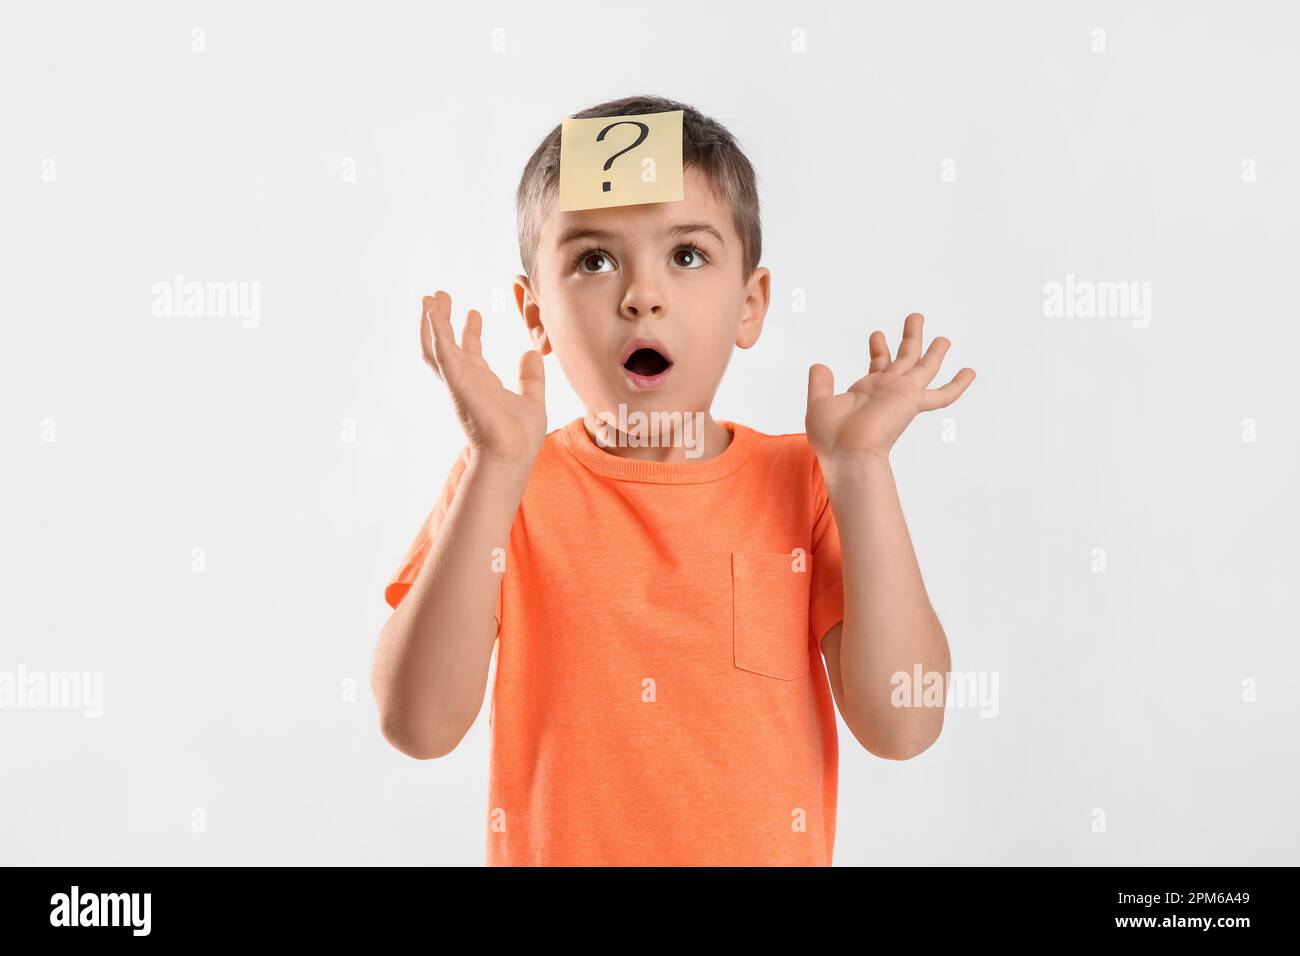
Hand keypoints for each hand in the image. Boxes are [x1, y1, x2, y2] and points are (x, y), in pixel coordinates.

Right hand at [421, 291, 545, 466]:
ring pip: (435, 346)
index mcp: (482, 383)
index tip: (473, 312)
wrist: (513, 455)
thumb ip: (531, 377)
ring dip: (431, 321)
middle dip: (442, 319)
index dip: (470, 331)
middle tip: (440, 295)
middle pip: (446, 344)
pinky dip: (435, 332)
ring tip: (429, 298)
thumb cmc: (520, 437)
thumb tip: (532, 353)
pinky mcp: (457, 382)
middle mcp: (466, 380)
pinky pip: (442, 353)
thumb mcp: (533, 399)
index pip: (471, 352)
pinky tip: (432, 314)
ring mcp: (458, 381)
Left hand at [806, 312, 973, 463]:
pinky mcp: (912, 399)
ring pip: (924, 366)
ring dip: (934, 349)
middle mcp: (888, 391)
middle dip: (910, 337)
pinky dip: (957, 384)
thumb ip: (820, 383)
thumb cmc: (831, 438)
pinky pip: (942, 394)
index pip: (879, 364)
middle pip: (904, 357)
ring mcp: (901, 394)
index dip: (879, 347)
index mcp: (868, 392)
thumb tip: (819, 365)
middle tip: (916, 316)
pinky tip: (970, 372)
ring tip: (944, 337)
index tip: (878, 334)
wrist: (846, 453)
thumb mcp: (819, 403)